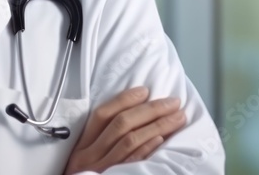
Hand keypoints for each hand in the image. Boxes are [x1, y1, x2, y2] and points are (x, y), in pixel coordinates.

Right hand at [63, 86, 186, 174]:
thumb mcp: (84, 157)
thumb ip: (99, 139)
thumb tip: (133, 114)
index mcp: (81, 145)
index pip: (102, 115)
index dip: (124, 100)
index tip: (145, 91)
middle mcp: (90, 155)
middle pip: (120, 125)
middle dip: (150, 110)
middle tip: (172, 102)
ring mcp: (103, 168)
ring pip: (130, 140)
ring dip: (157, 126)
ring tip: (177, 117)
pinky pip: (133, 161)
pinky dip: (147, 148)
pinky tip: (161, 139)